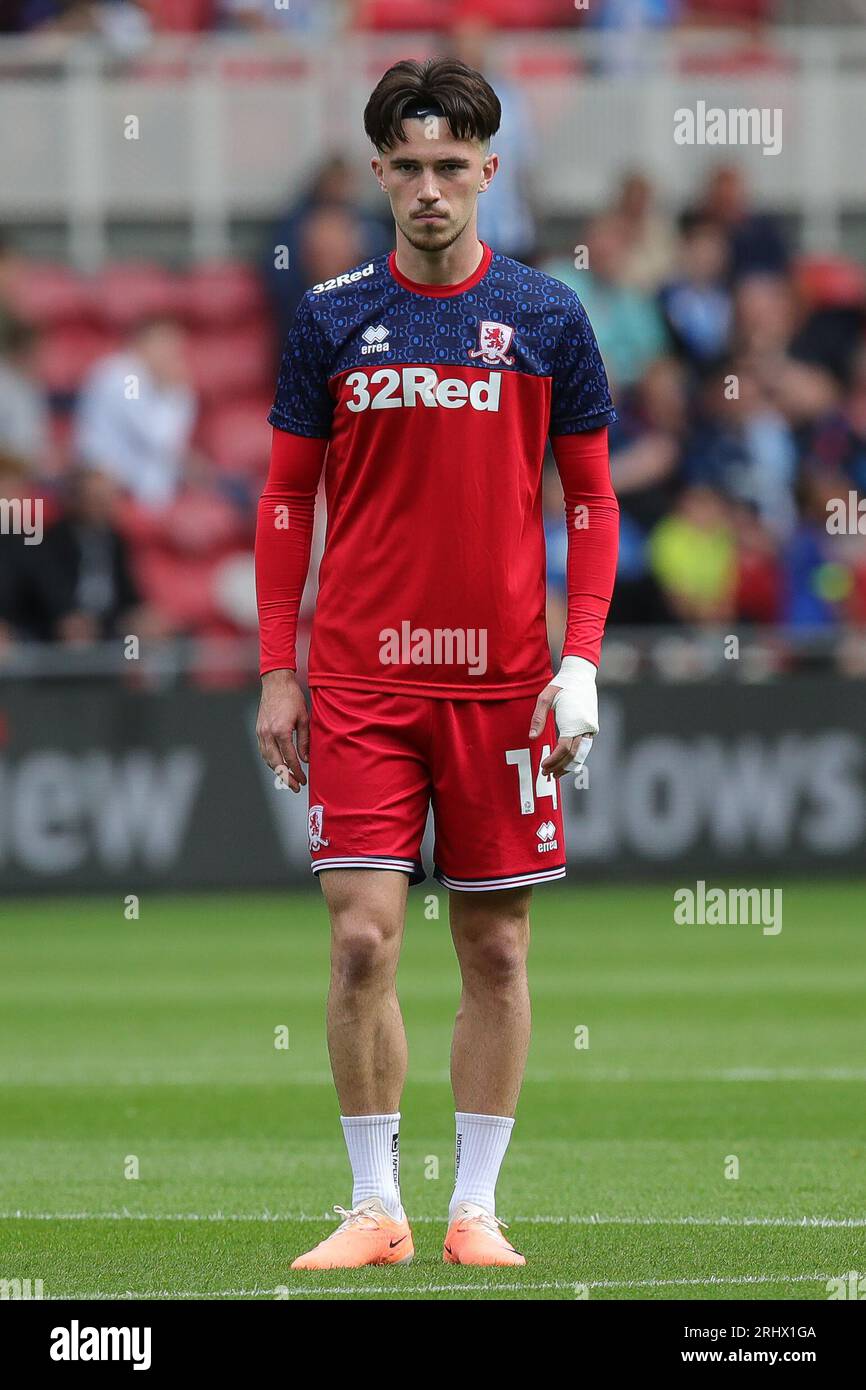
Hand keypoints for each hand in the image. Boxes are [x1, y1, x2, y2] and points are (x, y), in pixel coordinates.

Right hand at [256, 668, 308, 792]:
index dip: (297, 772)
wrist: (276, 683)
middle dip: (286, 778)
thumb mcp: (304, 719)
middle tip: (296, 787)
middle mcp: (268, 734)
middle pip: (276, 764)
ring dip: (277, 771)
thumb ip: (305, 741)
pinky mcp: (258, 730)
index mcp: (281, 731)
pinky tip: (278, 765)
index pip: (289, 759)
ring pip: (267, 759)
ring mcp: (261, 732)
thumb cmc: (292, 698)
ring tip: (288, 779)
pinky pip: (263, 751)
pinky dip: (270, 761)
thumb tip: (306, 759)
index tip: (304, 780)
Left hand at [529, 655, 598, 780]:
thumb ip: (538, 718)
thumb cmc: (560, 686)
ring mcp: (591, 728)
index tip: (543, 767)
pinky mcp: (592, 727)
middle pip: (573, 755)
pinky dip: (575, 758)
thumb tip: (532, 737)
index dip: (554, 760)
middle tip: (546, 775)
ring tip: (556, 774)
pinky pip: (584, 747)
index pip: (564, 749)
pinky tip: (566, 763)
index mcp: (574, 721)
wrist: (581, 675)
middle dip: (559, 766)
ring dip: (568, 765)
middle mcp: (585, 727)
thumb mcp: (544, 698)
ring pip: (581, 754)